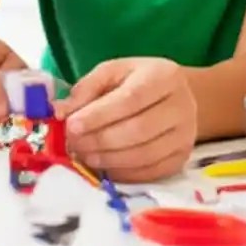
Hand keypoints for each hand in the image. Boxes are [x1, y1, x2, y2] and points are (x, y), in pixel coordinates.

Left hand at [56, 58, 196, 182]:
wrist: (175, 97)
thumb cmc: (138, 81)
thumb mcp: (113, 73)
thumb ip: (86, 89)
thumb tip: (60, 113)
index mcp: (164, 76)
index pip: (131, 99)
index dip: (99, 115)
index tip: (72, 125)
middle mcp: (182, 106)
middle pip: (139, 130)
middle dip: (100, 140)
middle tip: (73, 144)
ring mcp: (185, 136)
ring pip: (144, 155)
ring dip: (108, 159)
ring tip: (84, 154)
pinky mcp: (181, 159)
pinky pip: (150, 173)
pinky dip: (122, 173)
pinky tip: (103, 166)